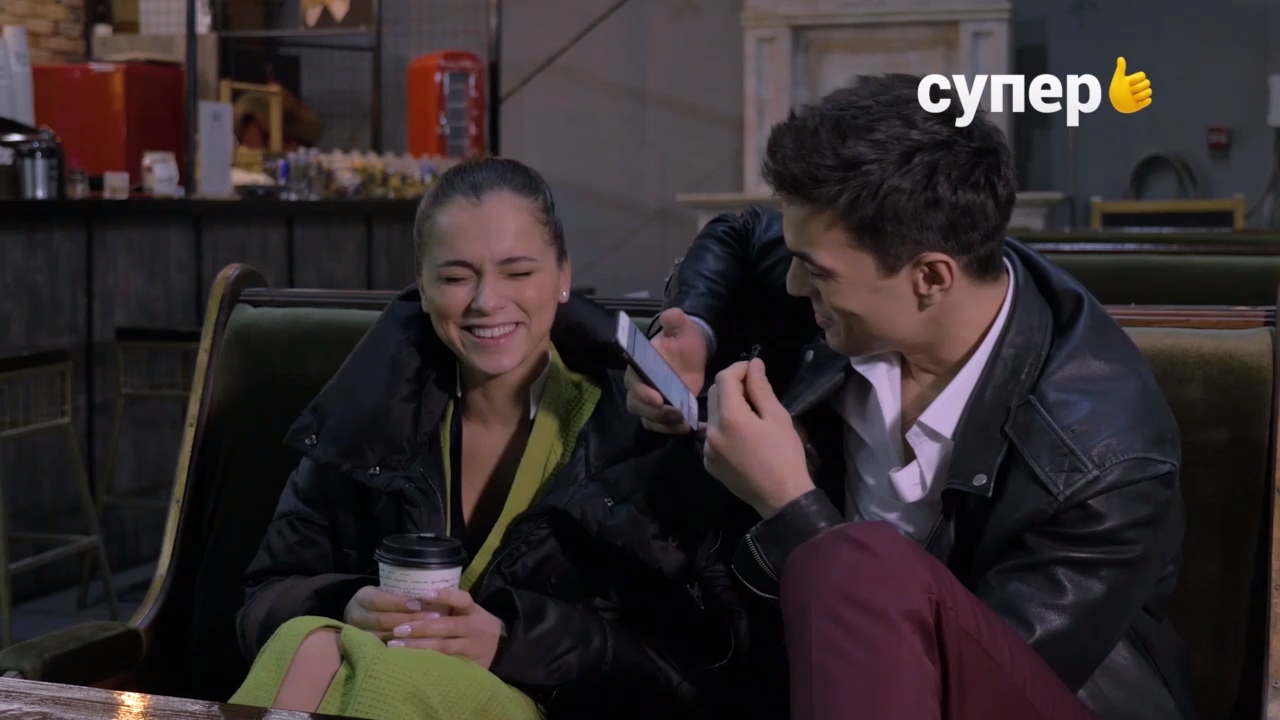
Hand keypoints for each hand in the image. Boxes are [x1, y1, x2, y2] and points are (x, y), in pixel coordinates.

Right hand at [343, 585, 443, 640]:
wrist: (361, 615)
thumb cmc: (382, 600)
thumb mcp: (385, 590)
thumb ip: (401, 591)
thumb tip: (430, 593)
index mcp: (362, 599)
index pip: (379, 600)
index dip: (399, 602)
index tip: (419, 603)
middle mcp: (356, 618)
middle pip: (383, 620)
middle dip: (410, 619)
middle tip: (434, 618)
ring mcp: (359, 636)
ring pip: (385, 637)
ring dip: (410, 636)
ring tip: (433, 633)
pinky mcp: (366, 650)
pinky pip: (386, 651)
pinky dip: (405, 649)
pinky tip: (422, 647)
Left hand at [385, 588, 504, 668]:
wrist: (506, 650)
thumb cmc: (478, 627)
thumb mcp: (471, 613)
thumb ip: (450, 607)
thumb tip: (415, 600)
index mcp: (473, 612)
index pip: (462, 599)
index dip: (444, 596)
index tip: (424, 595)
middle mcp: (474, 628)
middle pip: (447, 626)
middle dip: (420, 627)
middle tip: (397, 629)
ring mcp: (472, 648)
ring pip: (444, 647)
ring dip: (418, 646)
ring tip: (396, 645)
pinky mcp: (471, 666)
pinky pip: (447, 664)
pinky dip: (428, 663)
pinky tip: (411, 662)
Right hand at [624, 308, 708, 433]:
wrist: (692, 354)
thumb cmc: (683, 341)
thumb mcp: (682, 328)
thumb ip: (675, 321)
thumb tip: (669, 316)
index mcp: (638, 366)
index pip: (633, 382)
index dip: (643, 392)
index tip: (658, 398)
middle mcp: (639, 385)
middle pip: (636, 405)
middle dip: (654, 412)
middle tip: (675, 412)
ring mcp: (650, 401)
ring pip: (647, 418)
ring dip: (663, 423)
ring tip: (682, 422)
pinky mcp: (662, 412)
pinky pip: (659, 426)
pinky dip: (671, 429)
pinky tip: (687, 427)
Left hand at [703, 358, 813, 516]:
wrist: (781, 498)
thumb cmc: (785, 455)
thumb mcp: (777, 417)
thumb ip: (761, 388)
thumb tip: (753, 364)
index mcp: (729, 418)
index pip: (724, 378)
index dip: (739, 368)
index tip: (754, 369)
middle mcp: (711, 431)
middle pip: (715, 394)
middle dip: (733, 386)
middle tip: (756, 391)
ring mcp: (707, 449)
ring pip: (712, 415)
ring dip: (728, 407)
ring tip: (751, 415)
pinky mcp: (708, 462)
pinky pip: (712, 435)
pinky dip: (724, 428)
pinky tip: (743, 437)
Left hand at [1107, 57, 1151, 113]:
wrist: (1113, 103)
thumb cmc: (1116, 89)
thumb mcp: (1118, 79)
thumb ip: (1121, 69)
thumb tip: (1120, 58)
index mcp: (1136, 79)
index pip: (1143, 75)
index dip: (1137, 79)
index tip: (1129, 82)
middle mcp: (1140, 86)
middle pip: (1147, 83)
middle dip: (1138, 87)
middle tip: (1130, 90)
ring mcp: (1141, 94)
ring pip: (1149, 91)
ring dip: (1141, 95)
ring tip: (1133, 97)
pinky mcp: (1142, 103)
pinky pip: (1149, 101)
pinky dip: (1143, 102)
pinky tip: (1136, 103)